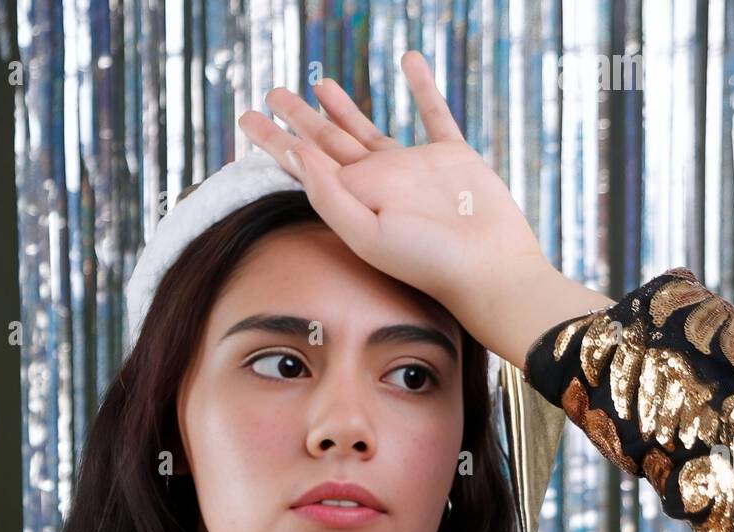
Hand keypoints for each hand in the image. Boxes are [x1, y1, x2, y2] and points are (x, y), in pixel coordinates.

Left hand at [238, 50, 551, 357]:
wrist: (487, 268)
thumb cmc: (427, 262)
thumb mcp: (366, 233)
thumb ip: (329, 194)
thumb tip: (297, 151)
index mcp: (354, 200)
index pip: (304, 163)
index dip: (274, 141)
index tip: (247, 119)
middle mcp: (378, 183)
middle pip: (328, 142)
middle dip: (299, 118)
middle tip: (272, 93)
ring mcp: (414, 169)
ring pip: (368, 128)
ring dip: (343, 107)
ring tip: (319, 83)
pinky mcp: (452, 158)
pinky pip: (434, 114)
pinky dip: (422, 87)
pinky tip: (409, 60)